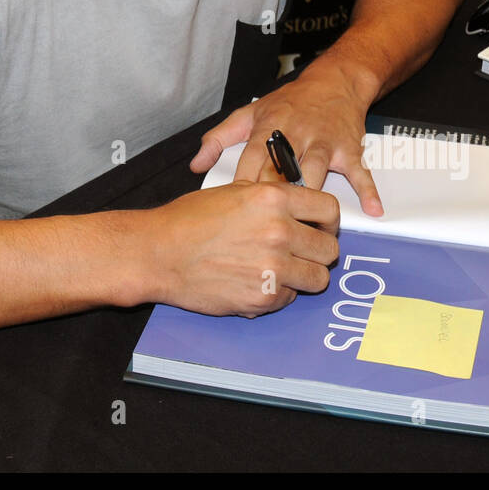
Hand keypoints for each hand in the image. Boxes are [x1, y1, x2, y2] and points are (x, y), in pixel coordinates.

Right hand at [143, 181, 338, 316]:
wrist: (159, 253)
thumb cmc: (189, 220)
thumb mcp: (234, 191)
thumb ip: (272, 197)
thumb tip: (300, 206)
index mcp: (273, 199)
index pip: (329, 210)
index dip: (328, 221)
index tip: (322, 227)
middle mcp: (279, 232)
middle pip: (329, 248)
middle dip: (318, 250)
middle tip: (302, 251)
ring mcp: (274, 268)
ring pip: (318, 278)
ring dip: (304, 275)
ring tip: (281, 269)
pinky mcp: (264, 298)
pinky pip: (291, 298)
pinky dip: (279, 293)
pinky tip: (257, 281)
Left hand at [190, 63, 382, 218]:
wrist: (334, 82)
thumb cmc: (288, 103)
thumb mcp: (250, 113)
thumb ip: (219, 138)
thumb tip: (195, 165)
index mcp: (269, 127)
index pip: (252, 160)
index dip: (243, 186)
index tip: (234, 212)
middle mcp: (296, 134)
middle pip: (282, 170)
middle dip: (272, 198)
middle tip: (263, 228)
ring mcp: (325, 142)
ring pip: (316, 173)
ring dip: (309, 198)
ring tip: (302, 229)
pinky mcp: (350, 149)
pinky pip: (360, 172)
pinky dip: (367, 191)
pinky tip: (371, 211)